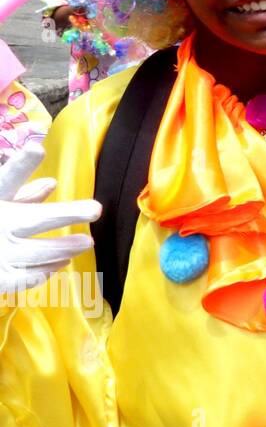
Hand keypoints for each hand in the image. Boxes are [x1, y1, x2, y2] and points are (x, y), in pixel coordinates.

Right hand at [0, 141, 98, 296]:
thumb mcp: (1, 201)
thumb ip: (20, 193)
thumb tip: (51, 184)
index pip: (7, 179)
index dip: (20, 165)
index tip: (37, 148)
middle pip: (33, 218)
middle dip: (66, 213)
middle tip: (95, 209)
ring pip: (37, 252)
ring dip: (64, 248)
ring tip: (86, 242)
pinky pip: (27, 277)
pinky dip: (46, 271)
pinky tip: (61, 263)